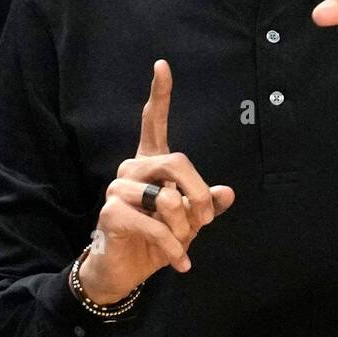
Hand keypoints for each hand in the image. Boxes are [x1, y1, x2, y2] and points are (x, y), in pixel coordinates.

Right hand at [78, 60, 234, 304]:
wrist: (126, 271)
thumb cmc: (160, 239)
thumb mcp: (191, 221)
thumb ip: (207, 204)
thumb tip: (227, 193)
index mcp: (150, 163)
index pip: (152, 122)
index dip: (159, 94)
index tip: (162, 65)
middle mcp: (132, 169)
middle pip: (177, 162)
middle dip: (198, 195)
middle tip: (204, 222)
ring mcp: (118, 189)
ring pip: (166, 198)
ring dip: (185, 229)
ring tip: (182, 244)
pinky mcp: (111, 213)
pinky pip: (155, 225)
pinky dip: (174, 248)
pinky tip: (180, 262)